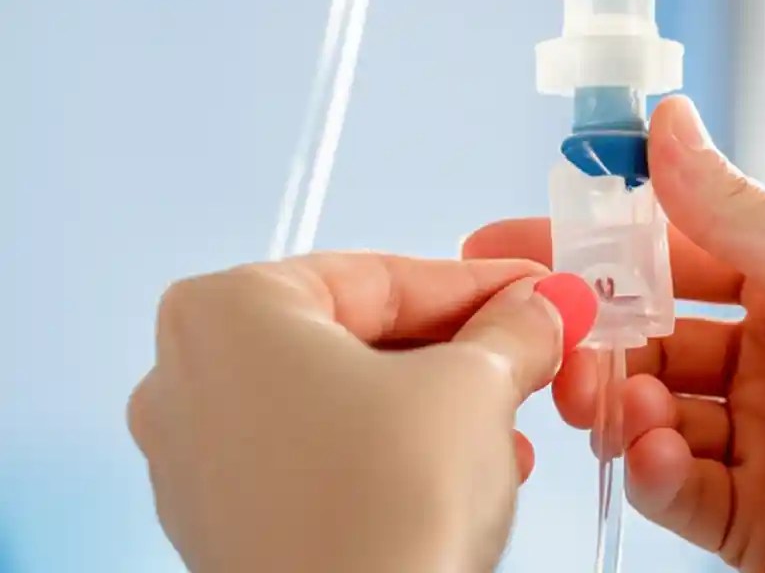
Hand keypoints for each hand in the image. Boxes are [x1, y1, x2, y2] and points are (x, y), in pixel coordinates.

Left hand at [128, 254, 595, 572]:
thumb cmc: (391, 503)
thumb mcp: (475, 386)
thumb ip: (510, 329)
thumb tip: (539, 311)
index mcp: (227, 312)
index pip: (379, 276)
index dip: (476, 283)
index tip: (535, 291)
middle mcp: (187, 378)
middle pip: (356, 336)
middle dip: (457, 350)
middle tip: (529, 350)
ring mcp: (197, 460)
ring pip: (340, 402)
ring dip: (433, 406)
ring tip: (510, 424)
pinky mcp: (224, 526)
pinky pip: (318, 461)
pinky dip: (390, 455)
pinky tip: (461, 472)